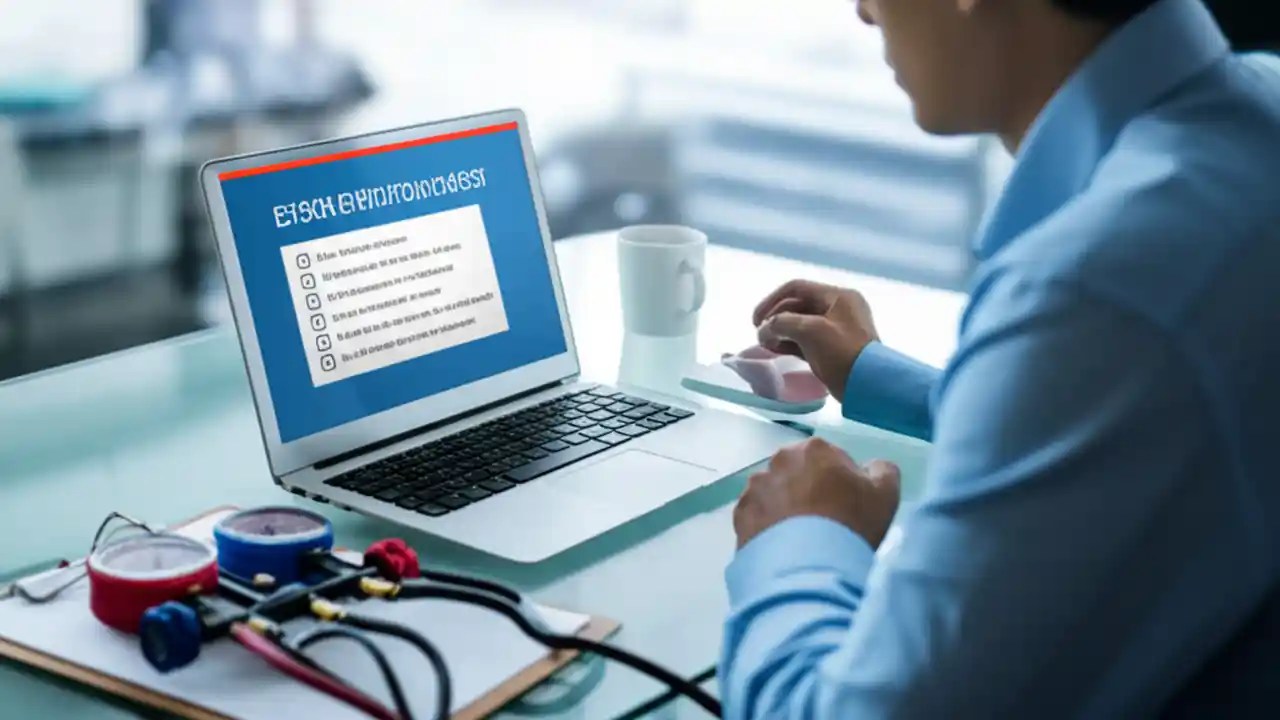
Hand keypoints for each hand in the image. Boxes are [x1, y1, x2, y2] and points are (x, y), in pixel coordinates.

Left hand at [734, 438, 899, 549]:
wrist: (810, 568)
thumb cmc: (852, 524)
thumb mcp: (885, 494)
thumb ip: (882, 471)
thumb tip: (871, 466)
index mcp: (814, 449)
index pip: (829, 458)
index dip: (838, 481)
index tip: (844, 505)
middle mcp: (779, 461)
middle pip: (797, 473)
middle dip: (807, 489)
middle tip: (822, 521)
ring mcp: (755, 488)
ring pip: (773, 493)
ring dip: (784, 507)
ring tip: (799, 537)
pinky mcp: (740, 515)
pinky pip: (757, 516)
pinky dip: (767, 526)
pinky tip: (782, 546)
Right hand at [752, 280, 878, 399]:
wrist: (869, 386)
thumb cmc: (842, 353)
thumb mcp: (811, 331)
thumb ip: (782, 323)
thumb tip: (765, 329)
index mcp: (838, 296)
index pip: (797, 288)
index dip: (771, 301)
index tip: (755, 321)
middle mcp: (839, 308)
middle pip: (798, 305)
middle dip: (776, 319)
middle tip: (760, 337)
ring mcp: (838, 329)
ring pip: (801, 324)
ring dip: (781, 332)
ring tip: (765, 345)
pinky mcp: (835, 349)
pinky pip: (807, 340)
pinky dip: (791, 343)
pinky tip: (777, 351)